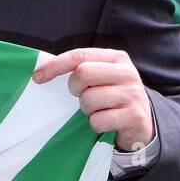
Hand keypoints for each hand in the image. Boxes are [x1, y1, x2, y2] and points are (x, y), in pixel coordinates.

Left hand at [32, 48, 154, 150]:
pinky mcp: (133, 116)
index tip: (37, 77)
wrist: (142, 122)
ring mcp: (132, 94)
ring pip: (89, 99)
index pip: (79, 56)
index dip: (55, 65)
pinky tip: (106, 121)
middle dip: (75, 88)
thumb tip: (41, 70)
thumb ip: (80, 68)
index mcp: (116, 58)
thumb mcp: (101, 76)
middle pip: (83, 74)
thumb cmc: (112, 96)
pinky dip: (95, 124)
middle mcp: (127, 73)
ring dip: (87, 109)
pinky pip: (98, 120)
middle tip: (83, 95)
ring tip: (98, 109)